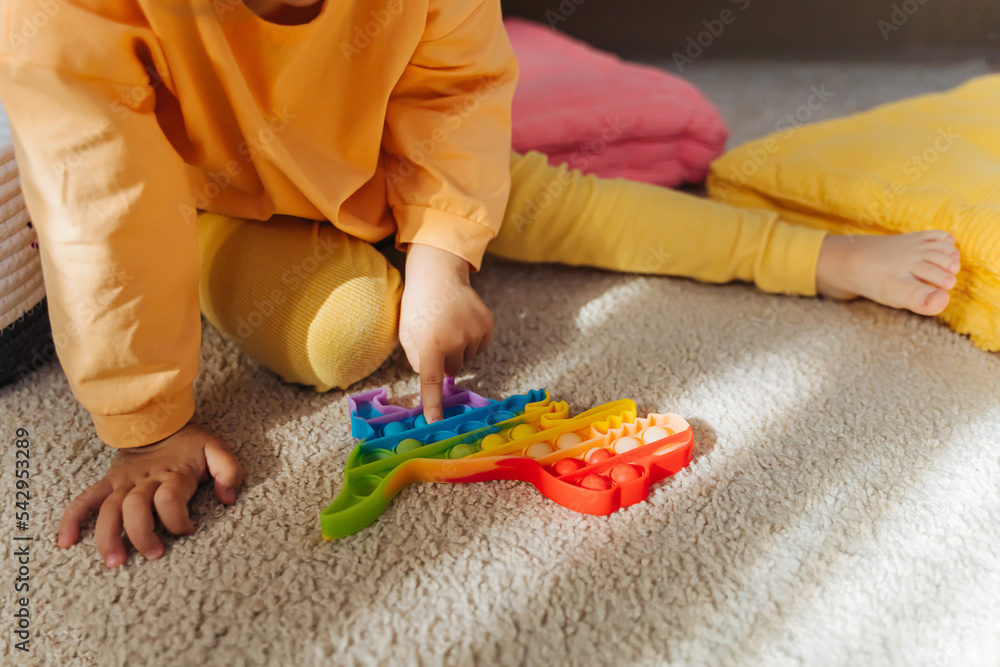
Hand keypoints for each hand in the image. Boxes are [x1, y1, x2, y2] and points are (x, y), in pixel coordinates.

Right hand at [58, 421, 242, 567]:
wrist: (158, 421)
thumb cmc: (189, 442)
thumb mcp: (216, 449)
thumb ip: (228, 470)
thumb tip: (228, 497)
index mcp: (172, 474)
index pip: (170, 499)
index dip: (178, 519)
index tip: (189, 529)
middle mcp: (144, 480)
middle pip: (136, 508)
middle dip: (143, 534)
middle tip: (155, 554)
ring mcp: (123, 483)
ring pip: (109, 510)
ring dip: (109, 537)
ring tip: (115, 562)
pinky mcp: (108, 484)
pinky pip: (85, 500)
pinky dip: (72, 520)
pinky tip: (66, 542)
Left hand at [399, 243, 492, 422]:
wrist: (439, 275)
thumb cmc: (418, 307)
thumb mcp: (407, 335)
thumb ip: (418, 360)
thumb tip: (435, 377)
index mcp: (430, 344)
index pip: (431, 382)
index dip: (433, 405)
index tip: (435, 423)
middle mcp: (455, 341)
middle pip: (452, 369)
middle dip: (444, 359)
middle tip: (436, 336)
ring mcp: (474, 333)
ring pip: (466, 357)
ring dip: (458, 348)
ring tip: (448, 325)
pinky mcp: (487, 326)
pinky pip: (479, 346)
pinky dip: (471, 339)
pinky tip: (462, 322)